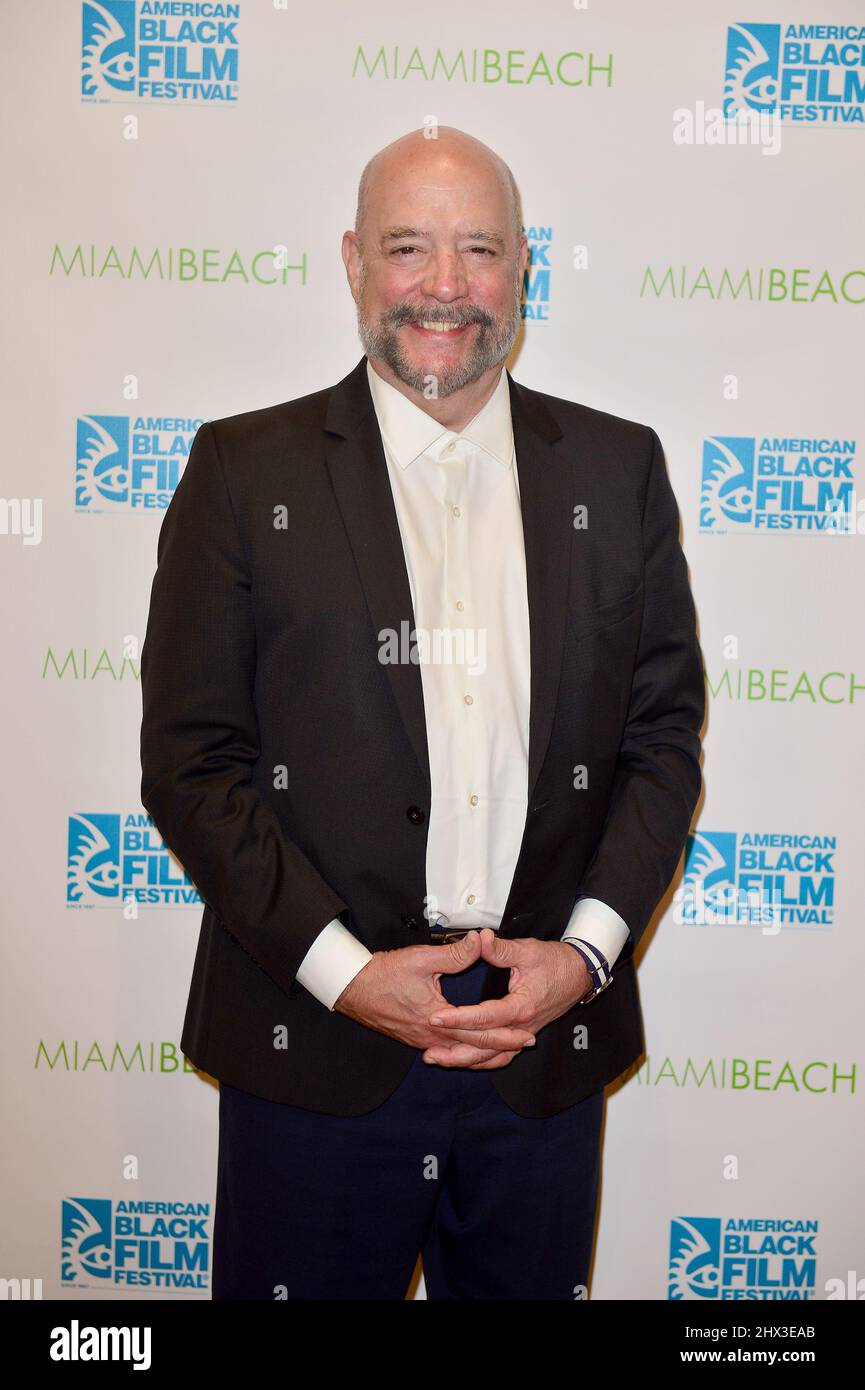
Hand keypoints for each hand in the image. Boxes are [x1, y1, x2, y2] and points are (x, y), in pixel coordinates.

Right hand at [333, 929, 537, 1067]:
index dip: (504, 1032)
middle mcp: (431, 1037)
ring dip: (484, 1053)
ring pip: (459, 1055)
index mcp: (436, 1019)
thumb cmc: (384, 974)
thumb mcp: (421, 959)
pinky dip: (464, 1054)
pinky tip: (471, 1051)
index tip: (525, 1032)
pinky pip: (446, 1052)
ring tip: (506, 1050)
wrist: (352, 988)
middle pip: (473, 1048)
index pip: (478, 1032)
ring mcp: (422, 1041)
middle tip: (525, 1042)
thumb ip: (454, 954)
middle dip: (502, 1047)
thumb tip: (479, 941)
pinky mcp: (415, 1039)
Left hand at [421, 928, 590, 1064]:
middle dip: (455, 1050)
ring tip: (438, 1060)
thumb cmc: (555, 961)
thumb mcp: (527, 950)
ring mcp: (523, 1034)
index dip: (459, 1019)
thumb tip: (479, 938)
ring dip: (465, 1061)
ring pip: (492, 1057)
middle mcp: (522, 1027)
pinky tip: (463, 1060)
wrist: (579, 973)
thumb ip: (500, 948)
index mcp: (521, 1007)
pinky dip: (482, 1061)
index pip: (485, 1018)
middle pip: (486, 1047)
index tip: (436, 1017)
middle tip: (428, 1051)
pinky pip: (501, 1055)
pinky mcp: (522, 1034)